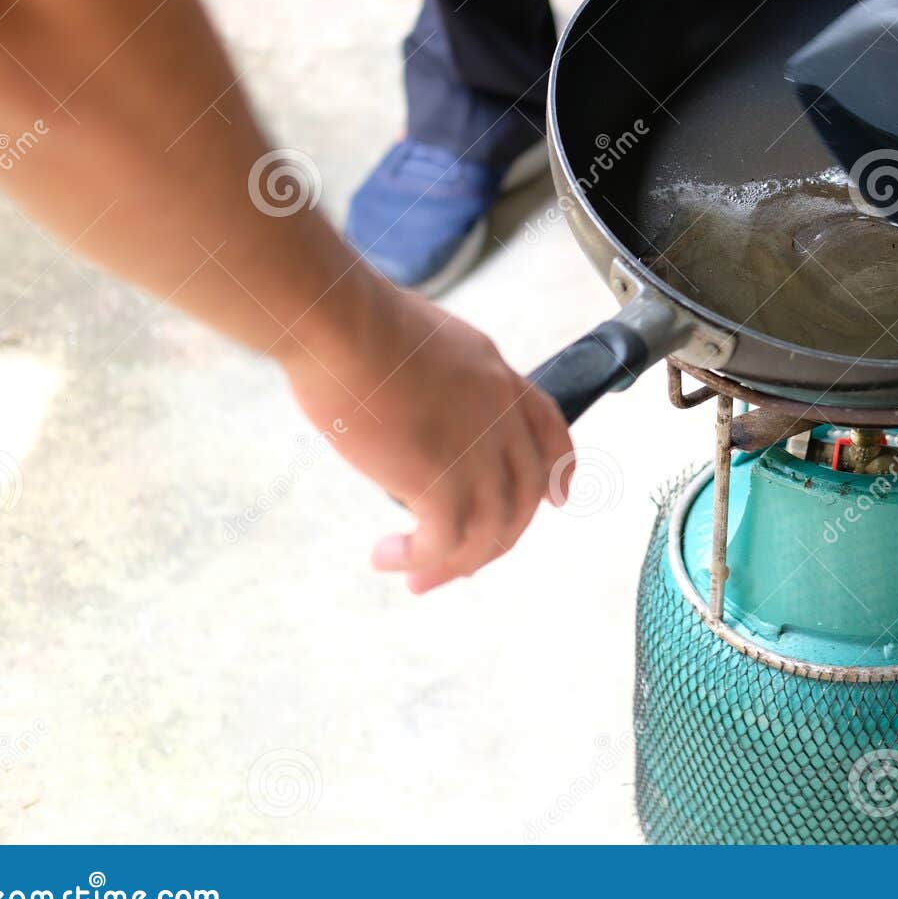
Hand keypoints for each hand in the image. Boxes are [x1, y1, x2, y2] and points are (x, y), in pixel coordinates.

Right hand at [280, 278, 572, 593]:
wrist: (340, 324)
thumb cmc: (353, 321)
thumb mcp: (417, 340)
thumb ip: (432, 378)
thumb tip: (412, 403)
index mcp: (495, 375)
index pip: (548, 427)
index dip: (557, 469)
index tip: (556, 499)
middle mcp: (498, 415)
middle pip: (523, 493)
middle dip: (497, 537)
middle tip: (460, 561)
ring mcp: (476, 449)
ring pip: (489, 529)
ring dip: (453, 564)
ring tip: (416, 577)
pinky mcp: (441, 479)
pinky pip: (444, 541)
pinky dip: (420, 560)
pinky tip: (389, 558)